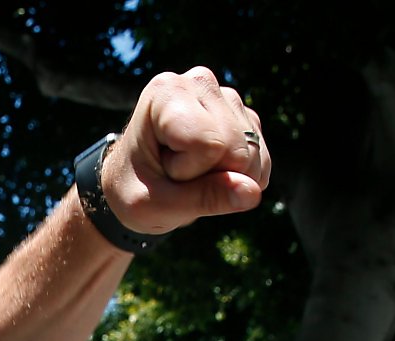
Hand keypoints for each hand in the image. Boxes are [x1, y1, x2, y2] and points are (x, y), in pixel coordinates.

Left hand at [101, 68, 271, 237]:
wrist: (133, 184)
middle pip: (238, 150)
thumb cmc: (133, 192)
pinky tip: (211, 171)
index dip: (189, 172)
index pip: (210, 145)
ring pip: (253, 156)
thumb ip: (204, 198)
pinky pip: (261, 160)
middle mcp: (200, 82)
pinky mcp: (245, 116)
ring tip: (190, 170)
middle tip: (176, 173)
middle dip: (211, 176)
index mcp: (166, 92)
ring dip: (226, 178)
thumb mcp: (157, 205)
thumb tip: (253, 192)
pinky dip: (240, 179)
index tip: (161, 167)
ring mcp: (227, 97)